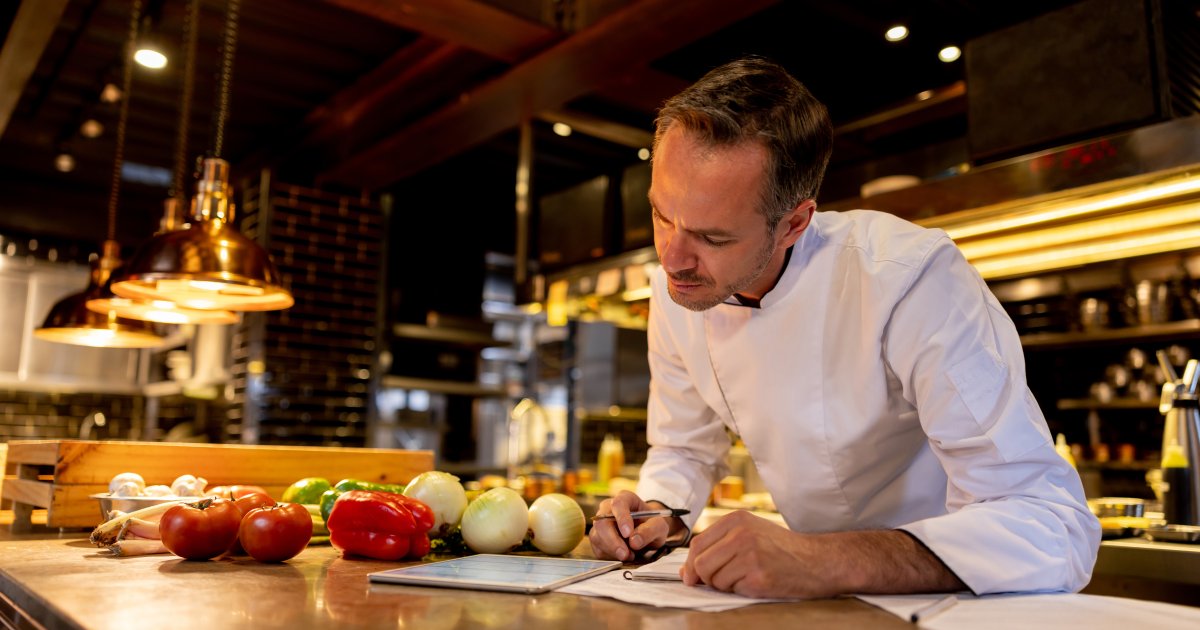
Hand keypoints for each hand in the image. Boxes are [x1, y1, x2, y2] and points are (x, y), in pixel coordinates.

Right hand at [588, 491, 671, 561]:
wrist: (647, 532)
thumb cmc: (652, 524)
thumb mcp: (659, 526)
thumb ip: (649, 531)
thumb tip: (634, 541)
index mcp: (625, 498)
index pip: (618, 504)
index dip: (621, 518)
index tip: (628, 533)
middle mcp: (608, 508)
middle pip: (602, 522)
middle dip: (612, 541)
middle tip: (625, 554)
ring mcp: (600, 524)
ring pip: (597, 537)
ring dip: (612, 551)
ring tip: (630, 555)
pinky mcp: (598, 539)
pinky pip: (598, 549)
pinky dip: (610, 556)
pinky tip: (623, 556)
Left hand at [682, 510, 835, 597]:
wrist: (818, 560)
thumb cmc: (782, 549)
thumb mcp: (749, 535)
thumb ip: (717, 547)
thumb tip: (686, 572)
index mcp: (736, 519)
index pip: (697, 544)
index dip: (691, 565)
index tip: (694, 576)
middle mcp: (741, 533)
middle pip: (700, 563)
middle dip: (706, 577)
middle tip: (725, 579)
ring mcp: (749, 553)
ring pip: (713, 578)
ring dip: (725, 585)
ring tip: (746, 577)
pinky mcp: (758, 575)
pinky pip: (731, 589)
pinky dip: (740, 590)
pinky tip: (757, 581)